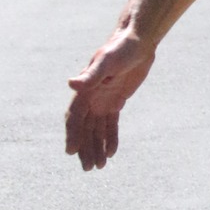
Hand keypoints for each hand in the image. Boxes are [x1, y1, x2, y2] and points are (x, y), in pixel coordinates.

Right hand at [65, 27, 156, 169]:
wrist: (138, 41)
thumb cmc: (121, 49)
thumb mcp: (107, 62)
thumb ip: (90, 76)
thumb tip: (71, 84)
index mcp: (85, 90)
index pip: (75, 117)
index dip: (72, 134)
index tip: (71, 152)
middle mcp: (91, 97)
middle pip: (84, 128)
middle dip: (85, 148)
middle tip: (88, 169)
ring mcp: (103, 100)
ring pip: (96, 130)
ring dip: (96, 147)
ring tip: (100, 167)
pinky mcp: (116, 101)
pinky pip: (110, 125)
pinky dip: (110, 139)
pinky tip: (112, 153)